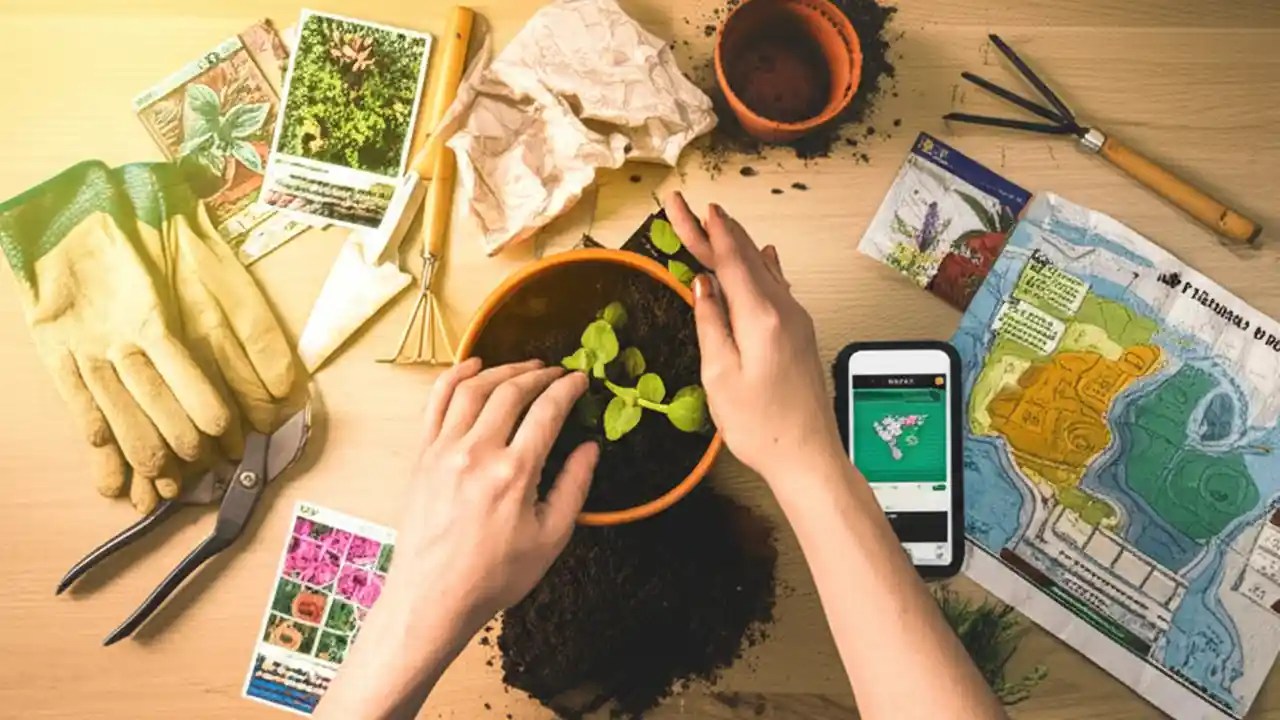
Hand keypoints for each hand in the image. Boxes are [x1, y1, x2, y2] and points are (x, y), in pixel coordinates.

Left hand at [383, 358, 598, 628]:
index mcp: (514, 473)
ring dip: (502, 370)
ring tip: (524, 367)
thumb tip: (591, 447)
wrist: (434, 597)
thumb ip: (574, 487)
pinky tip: (473, 366)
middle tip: (557, 372)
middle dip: (539, 375)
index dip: (567, 389)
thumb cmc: (496, 575)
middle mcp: (477, 452)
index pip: (547, 412)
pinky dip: (455, 377)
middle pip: (511, 392)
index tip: (581, 379)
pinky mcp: (423, 456)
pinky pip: (436, 403)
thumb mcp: (551, 538)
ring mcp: (444, 451)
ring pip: (473, 389)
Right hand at [664, 192, 841, 483]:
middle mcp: (784, 310)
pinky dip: (761, 265)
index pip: (729, 259)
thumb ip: (710, 325)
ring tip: (714, 224)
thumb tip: (702, 285)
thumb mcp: (720, 376)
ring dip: (736, 245)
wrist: (807, 455)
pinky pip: (777, 285)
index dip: (704, 230)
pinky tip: (764, 254)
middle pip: (745, 257)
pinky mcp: (799, 333)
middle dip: (715, 230)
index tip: (685, 205)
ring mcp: (796, 320)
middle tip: (686, 208)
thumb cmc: (761, 426)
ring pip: (762, 268)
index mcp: (760, 317)